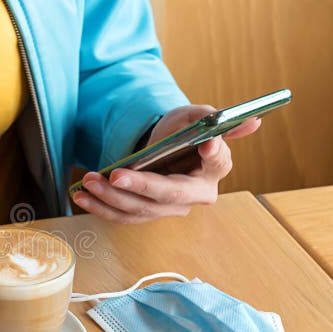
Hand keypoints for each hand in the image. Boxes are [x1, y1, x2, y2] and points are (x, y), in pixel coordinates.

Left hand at [72, 104, 259, 223]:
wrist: (163, 149)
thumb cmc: (181, 131)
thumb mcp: (193, 115)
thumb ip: (211, 117)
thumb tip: (251, 121)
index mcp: (215, 167)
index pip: (218, 162)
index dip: (213, 154)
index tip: (206, 144)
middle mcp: (196, 194)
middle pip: (168, 194)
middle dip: (140, 186)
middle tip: (116, 174)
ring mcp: (169, 208)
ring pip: (140, 209)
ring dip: (110, 198)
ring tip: (88, 182)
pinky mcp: (146, 213)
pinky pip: (122, 216)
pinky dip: (100, 207)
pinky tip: (81, 196)